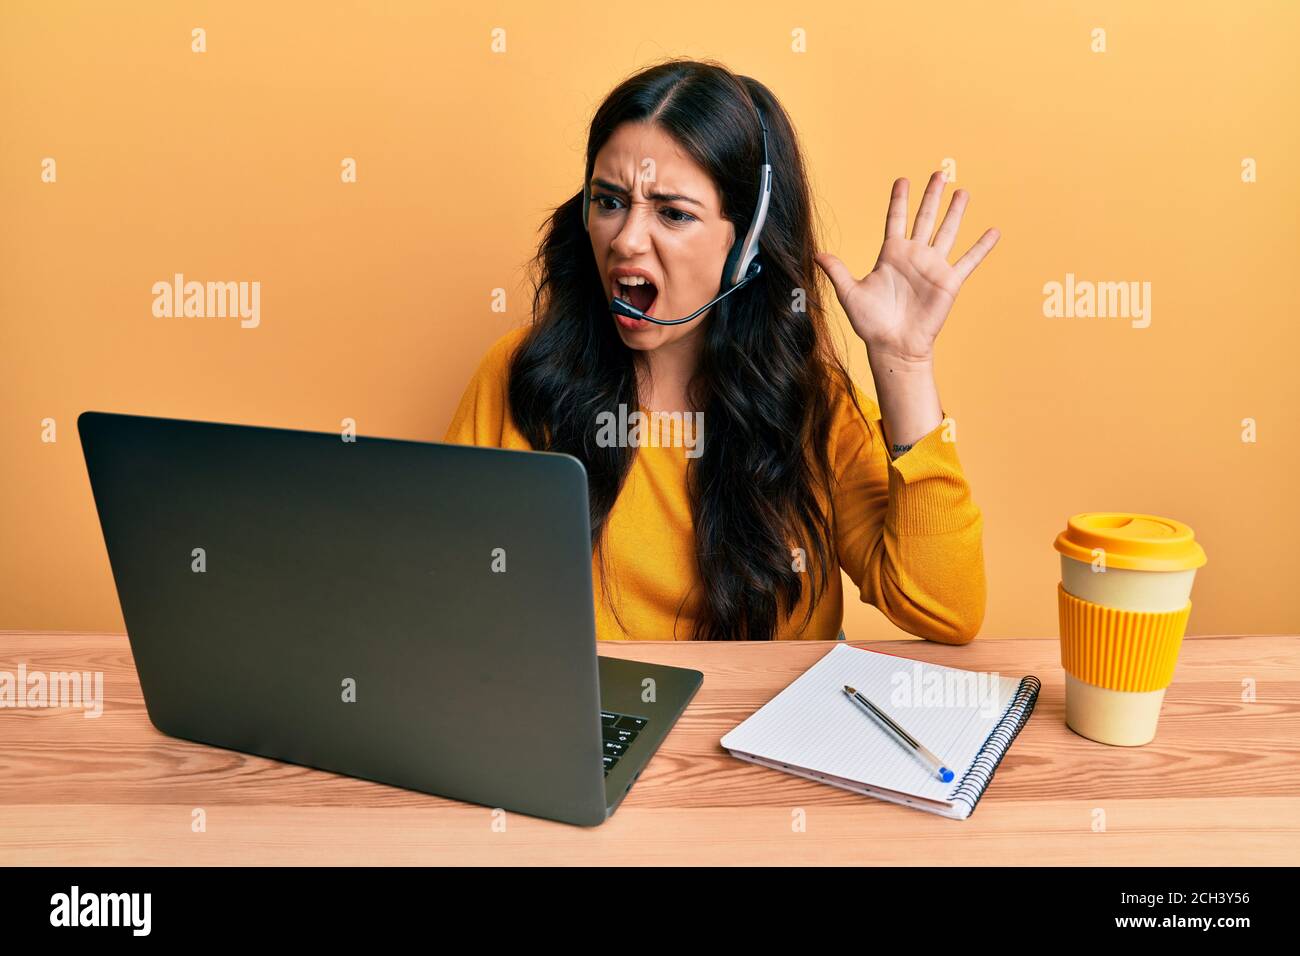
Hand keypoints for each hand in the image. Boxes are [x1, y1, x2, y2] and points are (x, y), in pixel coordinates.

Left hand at [815, 171, 999, 363]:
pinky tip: (993, 231)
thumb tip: (816, 254)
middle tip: (938, 173)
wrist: (892, 345)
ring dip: (955, 212)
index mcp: (891, 254)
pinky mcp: (949, 281)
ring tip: (962, 191)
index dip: (899, 200)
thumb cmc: (871, 323)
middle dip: (931, 195)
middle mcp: (914, 256)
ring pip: (947, 231)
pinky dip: (982, 247)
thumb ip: (838, 271)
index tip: (902, 180)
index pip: (895, 220)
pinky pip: (969, 260)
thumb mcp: (849, 293)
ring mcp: (933, 267)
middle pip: (924, 217)